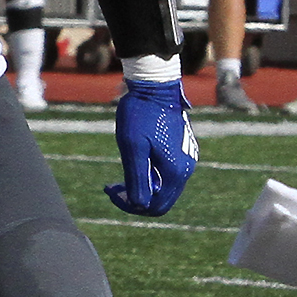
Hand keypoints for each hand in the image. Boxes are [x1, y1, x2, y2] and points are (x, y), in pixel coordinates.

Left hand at [105, 78, 197, 215]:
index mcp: (176, 172)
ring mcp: (185, 160)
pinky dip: (148, 176)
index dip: (131, 205)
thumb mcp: (132, 148)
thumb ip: (137, 178)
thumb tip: (140, 206)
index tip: (111, 190)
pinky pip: (164, 174)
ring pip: (162, 187)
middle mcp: (186, 170)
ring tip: (117, 178)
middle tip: (111, 187)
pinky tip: (131, 163)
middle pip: (161, 200)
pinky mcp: (181, 152)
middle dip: (134, 198)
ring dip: (140, 187)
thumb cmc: (140, 115)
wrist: (154, 88)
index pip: (156, 207)